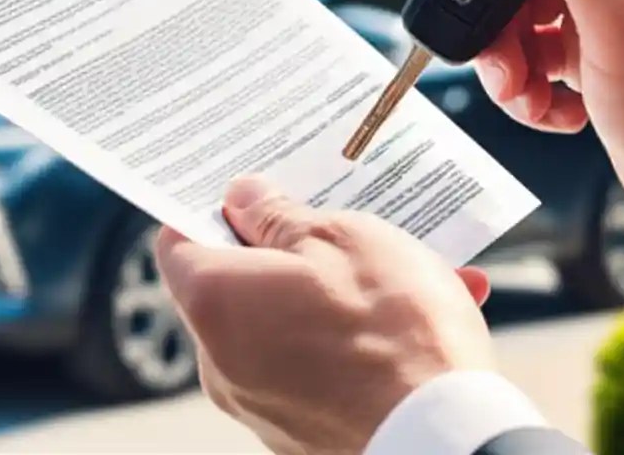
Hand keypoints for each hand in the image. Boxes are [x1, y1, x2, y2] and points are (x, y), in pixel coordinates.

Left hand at [156, 176, 495, 454]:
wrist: (445, 434)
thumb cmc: (390, 326)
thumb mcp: (340, 239)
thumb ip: (279, 215)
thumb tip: (242, 198)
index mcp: (214, 302)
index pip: (178, 242)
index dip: (214, 209)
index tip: (254, 191)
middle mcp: (221, 363)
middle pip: (240, 286)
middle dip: (291, 251)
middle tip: (341, 222)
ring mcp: (262, 404)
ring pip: (292, 326)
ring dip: (340, 295)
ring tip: (413, 269)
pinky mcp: (305, 432)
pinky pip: (322, 368)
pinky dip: (360, 341)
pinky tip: (428, 316)